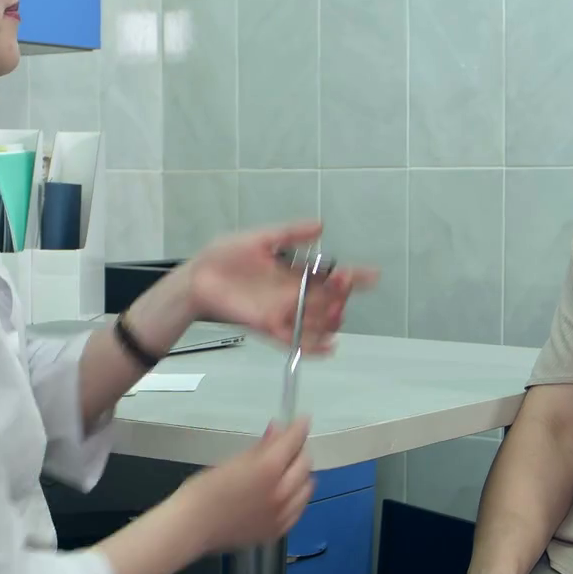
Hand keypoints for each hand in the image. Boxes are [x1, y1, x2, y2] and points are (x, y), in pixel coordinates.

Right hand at [174, 418, 314, 552]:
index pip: (294, 441)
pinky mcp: (279, 530)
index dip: (299, 427)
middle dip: (298, 450)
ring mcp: (283, 514)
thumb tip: (277, 430)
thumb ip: (261, 447)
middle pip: (305, 463)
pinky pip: (298, 509)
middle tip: (287, 446)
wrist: (192, 527)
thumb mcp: (232, 462)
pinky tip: (283, 494)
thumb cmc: (204, 490)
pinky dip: (295, 497)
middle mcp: (282, 491)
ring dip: (300, 475)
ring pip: (306, 487)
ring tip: (286, 470)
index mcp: (268, 468)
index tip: (302, 420)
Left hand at [180, 221, 377, 351]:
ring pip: (317, 322)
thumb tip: (321, 226)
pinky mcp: (268, 325)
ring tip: (336, 311)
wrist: (199, 277)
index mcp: (295, 274)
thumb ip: (290, 233)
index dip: (352, 277)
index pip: (330, 277)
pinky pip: (294, 341)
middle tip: (343, 284)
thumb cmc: (225, 257)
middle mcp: (294, 295)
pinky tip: (330, 347)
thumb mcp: (261, 238)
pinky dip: (313, 347)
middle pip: (329, 301)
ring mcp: (283, 312)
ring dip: (331, 320)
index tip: (372, 275)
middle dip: (342, 296)